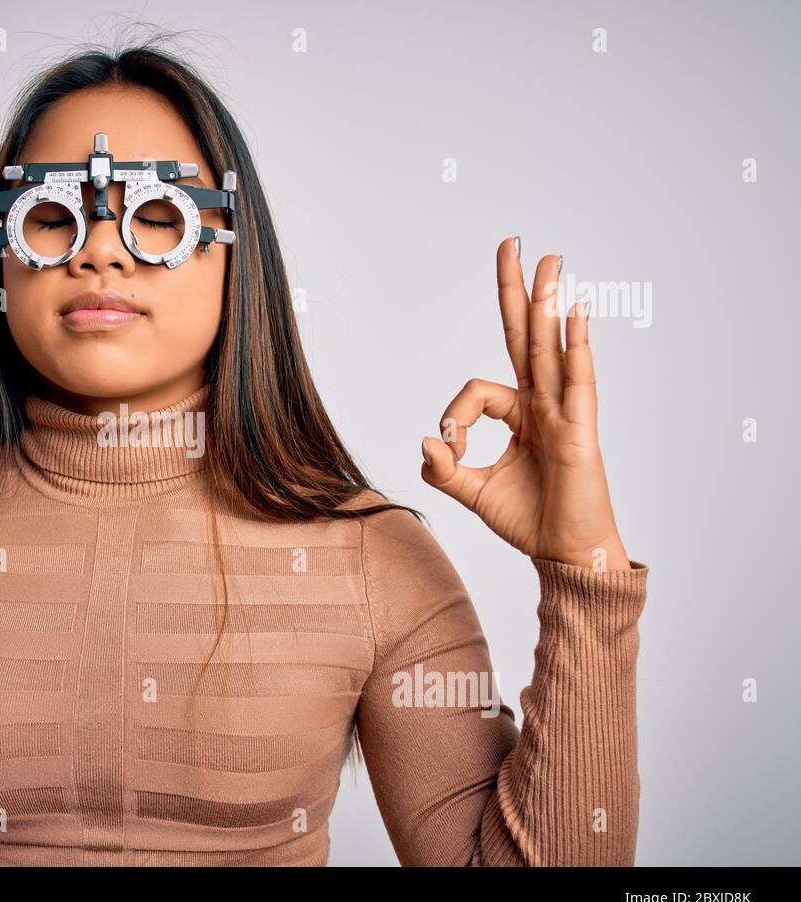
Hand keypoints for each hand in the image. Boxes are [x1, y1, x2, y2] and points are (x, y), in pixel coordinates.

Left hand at [419, 238, 629, 570]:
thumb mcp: (471, 492)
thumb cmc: (527, 520)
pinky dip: (576, 345)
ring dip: (549, 302)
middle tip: (512, 242)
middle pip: (527, 336)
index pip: (477, 391)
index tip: (450, 449)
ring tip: (549, 260)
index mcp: (519, 414)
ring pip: (552, 347)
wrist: (565, 554)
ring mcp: (564, 413)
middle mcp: (543, 404)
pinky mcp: (580, 430)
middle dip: (517, 290)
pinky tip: (576, 310)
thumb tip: (426, 441)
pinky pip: (579, 380)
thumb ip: (443, 468)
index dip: (455, 416)